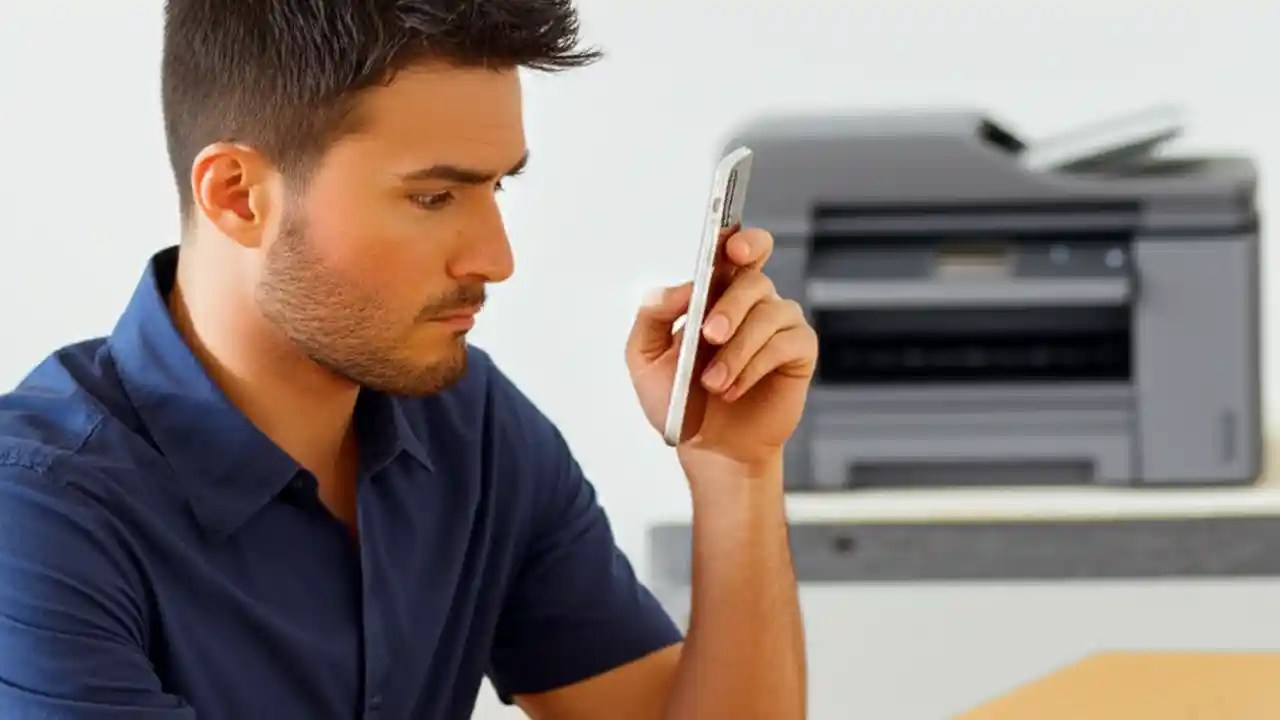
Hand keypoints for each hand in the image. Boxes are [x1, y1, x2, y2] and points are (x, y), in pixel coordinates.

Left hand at [626, 228, 817, 473]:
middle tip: (709, 335)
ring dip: (737, 351)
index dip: (742, 241)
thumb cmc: (680, 402)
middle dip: (730, 305)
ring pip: (769, 314)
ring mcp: (778, 326)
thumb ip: (652, 317)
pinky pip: (786, 344)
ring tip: (714, 384)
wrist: (708, 449)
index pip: (738, 251)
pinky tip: (735, 389)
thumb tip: (676, 289)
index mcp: (716, 294)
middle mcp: (752, 304)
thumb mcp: (645, 359)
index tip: (732, 248)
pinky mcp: (798, 353)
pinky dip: (755, 367)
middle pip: (753, 279)